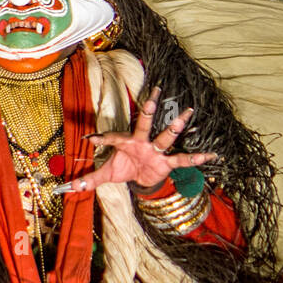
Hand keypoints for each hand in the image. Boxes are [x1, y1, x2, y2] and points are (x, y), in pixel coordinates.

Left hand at [55, 87, 215, 195]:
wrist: (141, 179)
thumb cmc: (123, 169)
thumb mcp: (105, 175)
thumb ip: (89, 180)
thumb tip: (70, 188)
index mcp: (124, 142)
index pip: (111, 138)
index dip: (101, 138)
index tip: (89, 138)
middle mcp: (141, 142)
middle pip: (144, 123)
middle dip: (148, 110)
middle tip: (153, 93)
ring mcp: (155, 150)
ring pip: (166, 136)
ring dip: (176, 126)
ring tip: (188, 112)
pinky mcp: (166, 162)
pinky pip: (182, 160)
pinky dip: (196, 159)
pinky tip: (211, 155)